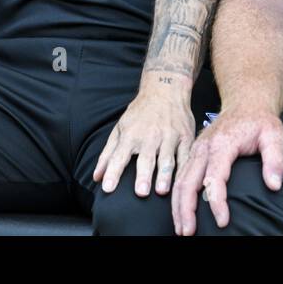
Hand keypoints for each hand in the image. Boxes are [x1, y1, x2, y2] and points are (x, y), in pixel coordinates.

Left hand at [93, 78, 193, 197]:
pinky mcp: (185, 137)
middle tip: (140, 193)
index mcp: (131, 135)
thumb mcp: (120, 128)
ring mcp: (169, 136)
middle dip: (143, 175)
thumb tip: (97, 177)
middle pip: (146, 159)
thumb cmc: (140, 113)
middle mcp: (150, 136)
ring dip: (164, 175)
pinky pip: (185, 156)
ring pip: (167, 159)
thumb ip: (108, 154)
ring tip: (162, 191)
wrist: (165, 90)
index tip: (108, 188)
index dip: (113, 172)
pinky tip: (183, 180)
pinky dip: (184, 169)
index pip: (119, 156)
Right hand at [171, 105, 282, 235]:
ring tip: (181, 229)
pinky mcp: (194, 153)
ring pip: (180, 181)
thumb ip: (275, 160)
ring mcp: (196, 150)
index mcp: (222, 144)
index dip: (217, 202)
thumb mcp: (274, 134)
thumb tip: (274, 185)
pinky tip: (180, 211)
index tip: (222, 222)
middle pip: (188, 181)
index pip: (215, 177)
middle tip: (188, 233)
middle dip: (186, 209)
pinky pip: (181, 176)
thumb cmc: (259, 120)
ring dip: (178, 206)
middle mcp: (204, 148)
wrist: (245, 101)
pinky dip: (177, 196)